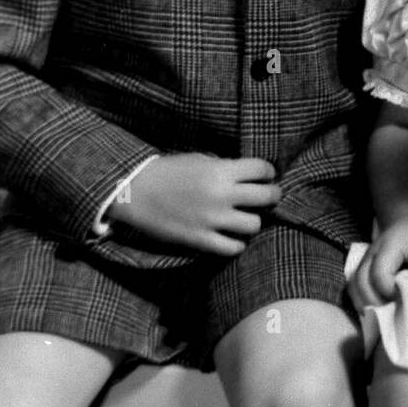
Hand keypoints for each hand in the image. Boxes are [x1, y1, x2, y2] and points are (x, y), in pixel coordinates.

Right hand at [109, 153, 280, 255]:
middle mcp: (221, 195)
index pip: (262, 169)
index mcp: (221, 170)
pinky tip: (232, 237)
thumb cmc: (168, 171)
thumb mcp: (199, 159)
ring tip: (246, 218)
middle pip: (267, 197)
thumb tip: (250, 176)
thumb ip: (225, 167)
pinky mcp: (200, 239)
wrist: (135, 192)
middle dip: (273, 195)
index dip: (269, 172)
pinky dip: (237, 243)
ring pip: (254, 225)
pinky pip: (233, 247)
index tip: (267, 176)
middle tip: (269, 196)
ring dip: (253, 221)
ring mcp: (212, 219)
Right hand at [350, 219, 407, 309]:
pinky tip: (376, 312)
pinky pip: (353, 289)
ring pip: (354, 287)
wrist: (404, 224)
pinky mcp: (362, 271)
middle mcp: (369, 255)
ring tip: (385, 315)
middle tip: (394, 311)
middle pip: (361, 283)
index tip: (406, 298)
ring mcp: (363, 263)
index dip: (390, 290)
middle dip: (376, 302)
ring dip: (367, 304)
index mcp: (386, 247)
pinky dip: (362, 302)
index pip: (379, 274)